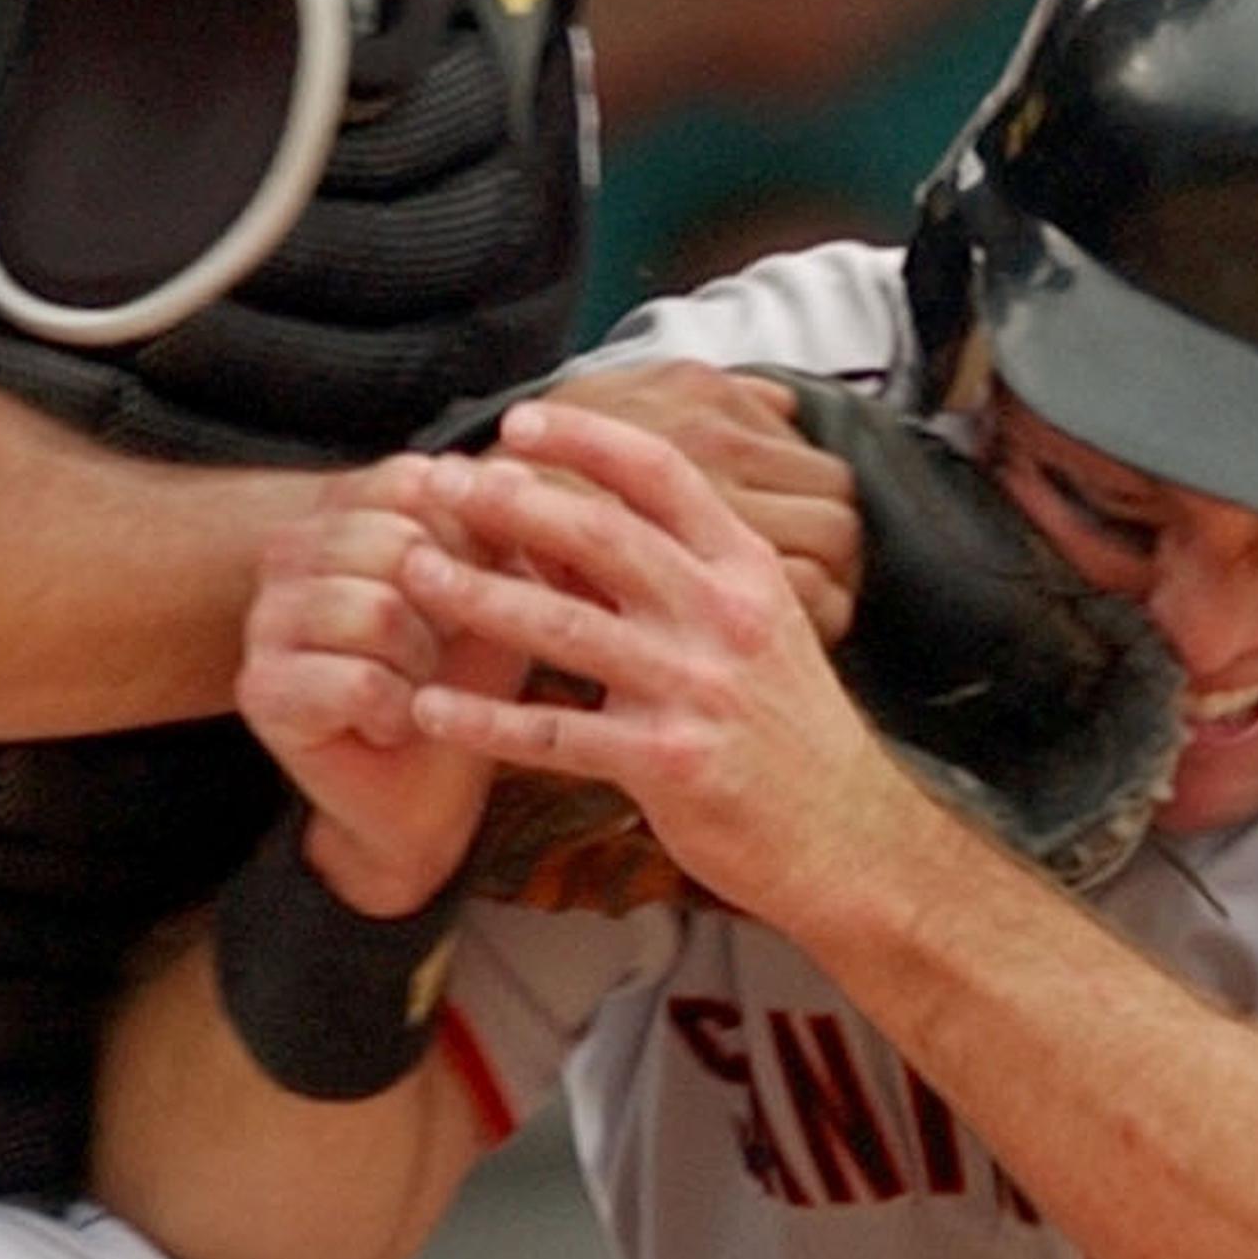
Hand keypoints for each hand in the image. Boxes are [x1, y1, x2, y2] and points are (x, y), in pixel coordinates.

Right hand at [238, 454, 520, 912]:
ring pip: (372, 609)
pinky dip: (396, 712)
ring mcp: (263, 620)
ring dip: (421, 665)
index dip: (468, 537)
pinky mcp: (260, 690)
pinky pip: (353, 681)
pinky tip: (391, 724)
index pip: (411, 480)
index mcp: (342, 510)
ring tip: (416, 689)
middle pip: (392, 543)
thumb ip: (504, 526)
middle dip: (446, 609)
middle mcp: (288, 551)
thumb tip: (516, 469)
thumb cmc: (463, 679)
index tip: (482, 585)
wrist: (430, 789)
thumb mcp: (500, 588)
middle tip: (442, 655)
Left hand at [404, 402, 915, 928]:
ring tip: (412, 573)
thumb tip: (562, 532)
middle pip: (601, 536)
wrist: (845, 836)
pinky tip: (429, 708)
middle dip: (510, 503)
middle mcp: (724, 617)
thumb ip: (668, 576)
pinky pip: (557, 734)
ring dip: (480, 597)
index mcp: (746, 570)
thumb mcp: (749, 630)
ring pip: (566, 627)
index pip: (663, 476)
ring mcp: (696, 690)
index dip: (587, 440)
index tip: (520, 422)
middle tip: (438, 485)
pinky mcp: (668, 764)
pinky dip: (487, 721)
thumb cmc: (783, 729)